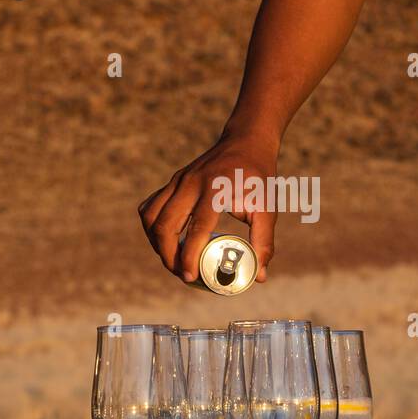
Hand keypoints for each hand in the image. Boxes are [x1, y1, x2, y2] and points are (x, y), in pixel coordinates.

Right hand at [139, 131, 279, 284]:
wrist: (246, 142)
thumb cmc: (258, 177)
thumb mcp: (267, 208)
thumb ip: (264, 241)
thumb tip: (259, 276)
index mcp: (216, 189)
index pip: (196, 228)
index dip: (189, 255)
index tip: (190, 276)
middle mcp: (191, 183)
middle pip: (165, 225)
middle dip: (168, 255)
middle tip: (181, 274)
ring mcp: (178, 181)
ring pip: (151, 216)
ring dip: (156, 243)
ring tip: (172, 260)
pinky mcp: (173, 181)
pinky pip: (150, 206)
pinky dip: (151, 227)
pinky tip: (164, 240)